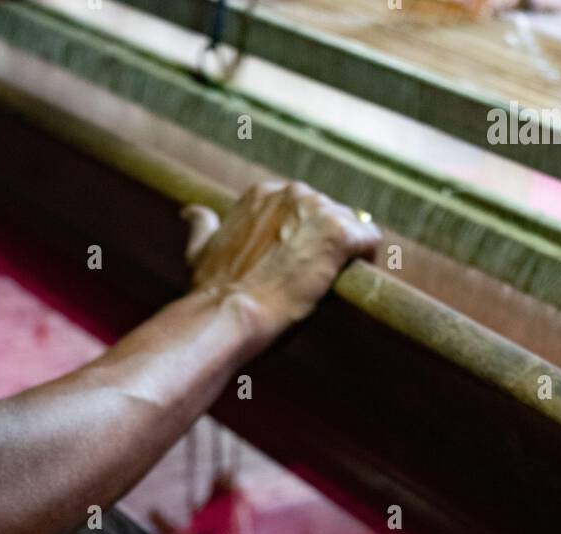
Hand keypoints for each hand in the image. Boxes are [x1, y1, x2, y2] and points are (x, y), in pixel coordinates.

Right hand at [182, 181, 380, 341]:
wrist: (228, 313)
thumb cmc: (215, 291)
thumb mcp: (201, 250)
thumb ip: (202, 227)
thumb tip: (190, 212)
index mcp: (262, 194)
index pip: (300, 210)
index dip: (302, 239)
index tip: (295, 265)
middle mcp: (292, 193)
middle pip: (328, 214)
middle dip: (325, 244)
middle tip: (313, 280)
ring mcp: (318, 211)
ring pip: (351, 226)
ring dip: (346, 253)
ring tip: (331, 284)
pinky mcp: (340, 234)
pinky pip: (369, 241)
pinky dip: (367, 259)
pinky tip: (354, 278)